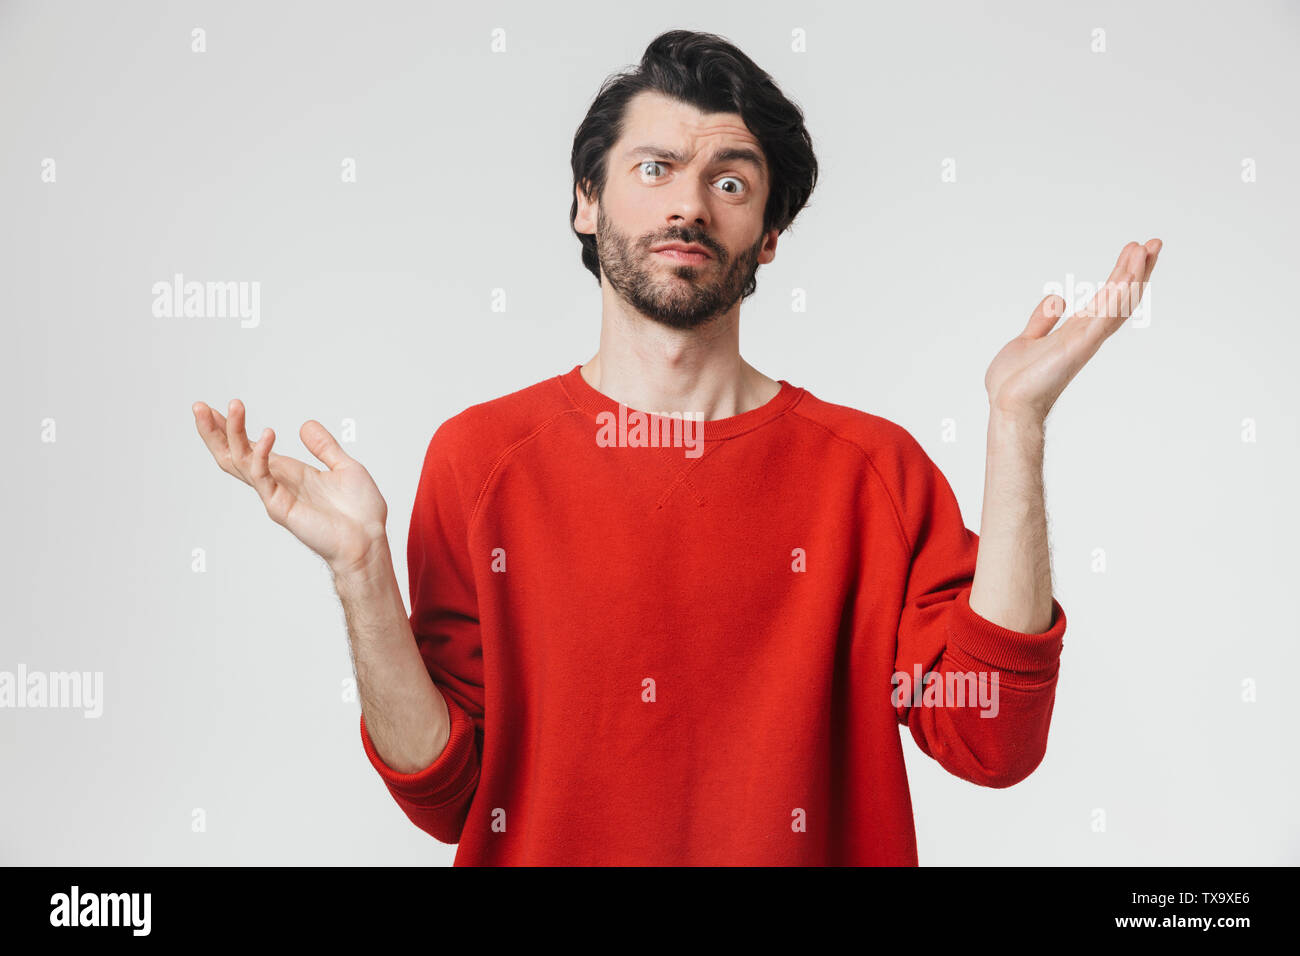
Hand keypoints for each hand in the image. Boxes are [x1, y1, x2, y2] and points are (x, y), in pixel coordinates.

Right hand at [192, 398, 388, 575]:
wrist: (369, 540)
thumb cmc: (360, 512)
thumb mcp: (345, 467)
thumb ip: (324, 447)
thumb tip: (305, 425)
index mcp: (290, 474)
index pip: (251, 448)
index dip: (233, 430)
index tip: (217, 407)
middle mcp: (277, 483)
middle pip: (234, 455)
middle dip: (215, 432)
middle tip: (198, 407)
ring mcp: (275, 495)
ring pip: (241, 462)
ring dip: (232, 434)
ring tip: (232, 407)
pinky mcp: (280, 507)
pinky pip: (263, 478)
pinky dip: (262, 455)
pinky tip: (268, 435)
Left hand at [984, 238, 1162, 422]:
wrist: (1007, 405)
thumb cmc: (1016, 382)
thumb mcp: (1027, 340)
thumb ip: (1042, 321)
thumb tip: (1056, 299)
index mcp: (1075, 331)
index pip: (1107, 298)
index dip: (1123, 275)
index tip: (1135, 250)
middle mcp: (1085, 335)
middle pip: (1120, 297)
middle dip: (1137, 270)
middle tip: (1154, 242)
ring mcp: (1084, 340)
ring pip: (1117, 304)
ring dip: (1132, 276)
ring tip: (1146, 249)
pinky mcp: (1077, 346)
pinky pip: (1103, 318)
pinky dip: (1117, 297)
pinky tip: (1128, 276)